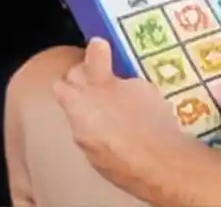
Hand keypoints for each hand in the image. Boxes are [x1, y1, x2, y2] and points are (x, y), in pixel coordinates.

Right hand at [53, 38, 216, 200]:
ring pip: (116, 77)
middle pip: (89, 57)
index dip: (67, 91)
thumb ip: (83, 123)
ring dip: (118, 88)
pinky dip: (138, 100)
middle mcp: (100, 86)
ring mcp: (127, 83)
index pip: (61, 85)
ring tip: (127, 112)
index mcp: (78, 103)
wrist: (158, 157)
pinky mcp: (148, 86)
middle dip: (90, 65)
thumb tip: (84, 115)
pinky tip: (145, 118)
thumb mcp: (90, 148)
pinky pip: (137, 89)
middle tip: (94, 82)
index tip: (72, 98)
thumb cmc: (118, 162)